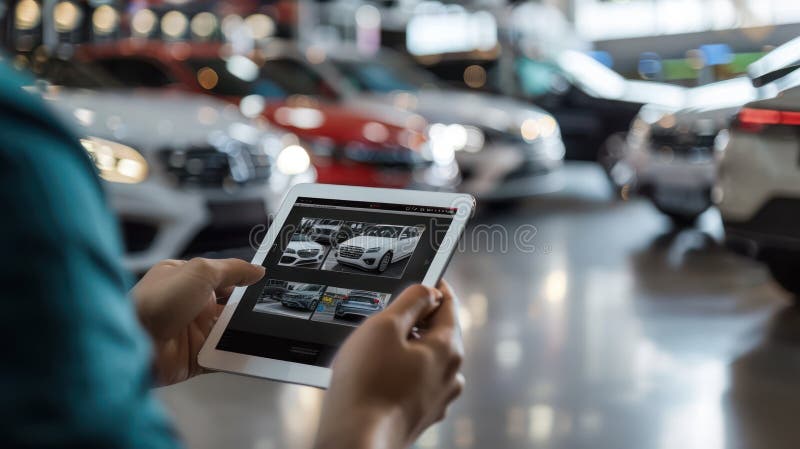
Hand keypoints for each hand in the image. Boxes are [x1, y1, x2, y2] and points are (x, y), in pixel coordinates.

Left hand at [131, 258, 264, 385]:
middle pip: (230, 305)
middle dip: (246, 308)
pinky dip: (235, 354)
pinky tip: (247, 350)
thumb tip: (256, 270)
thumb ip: (232, 269)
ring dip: (242, 332)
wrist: (134, 345)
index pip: (223, 277)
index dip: (244, 279)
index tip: (266, 282)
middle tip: (266, 308)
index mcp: (187, 279)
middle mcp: (190, 305)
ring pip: (230, 331)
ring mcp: (192, 331)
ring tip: (261, 330)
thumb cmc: (154, 303)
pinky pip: (224, 355)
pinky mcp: (195, 357)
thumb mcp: (199, 272)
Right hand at [314, 281, 464, 448]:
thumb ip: (411, 301)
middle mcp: (450, 375)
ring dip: (409, 348)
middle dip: (418, 321)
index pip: (449, 305)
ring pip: (428, 359)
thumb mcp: (384, 326)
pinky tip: (379, 377)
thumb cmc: (367, 386)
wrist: (356, 439)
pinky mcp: (421, 415)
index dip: (434, 287)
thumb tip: (428, 290)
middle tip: (390, 315)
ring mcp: (438, 398)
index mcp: (447, 349)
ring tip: (379, 350)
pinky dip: (403, 373)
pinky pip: (417, 382)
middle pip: (440, 333)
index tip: (424, 280)